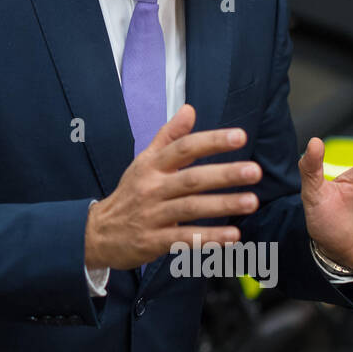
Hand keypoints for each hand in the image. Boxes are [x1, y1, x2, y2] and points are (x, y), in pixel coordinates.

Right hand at [85, 104, 261, 269]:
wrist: (99, 233)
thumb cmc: (130, 194)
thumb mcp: (144, 161)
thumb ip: (169, 137)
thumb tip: (190, 110)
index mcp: (152, 166)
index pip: (183, 148)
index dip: (211, 141)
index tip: (239, 136)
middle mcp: (152, 188)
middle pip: (191, 179)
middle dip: (224, 174)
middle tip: (254, 171)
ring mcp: (152, 216)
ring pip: (191, 208)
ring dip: (222, 205)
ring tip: (251, 202)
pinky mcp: (154, 241)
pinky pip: (184, 239)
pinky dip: (209, 238)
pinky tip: (233, 236)